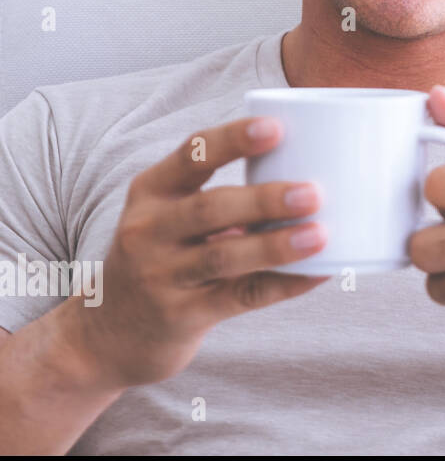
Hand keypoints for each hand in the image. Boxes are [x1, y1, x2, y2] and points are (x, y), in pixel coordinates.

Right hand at [64, 117, 331, 389]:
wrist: (109, 332)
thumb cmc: (161, 257)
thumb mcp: (168, 217)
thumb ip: (222, 199)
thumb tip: (311, 174)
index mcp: (151, 192)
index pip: (192, 156)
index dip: (233, 140)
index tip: (276, 128)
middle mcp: (148, 230)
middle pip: (210, 209)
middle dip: (264, 199)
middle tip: (313, 192)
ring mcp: (161, 276)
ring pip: (223, 256)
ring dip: (275, 245)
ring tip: (319, 235)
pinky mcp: (181, 316)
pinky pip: (238, 297)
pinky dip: (282, 284)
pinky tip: (316, 273)